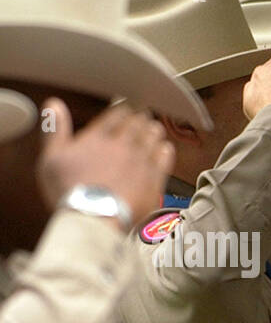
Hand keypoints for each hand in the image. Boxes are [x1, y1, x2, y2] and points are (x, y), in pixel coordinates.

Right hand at [36, 99, 173, 223]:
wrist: (95, 217)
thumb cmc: (71, 191)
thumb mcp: (52, 158)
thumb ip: (55, 130)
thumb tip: (54, 105)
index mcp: (98, 138)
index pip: (115, 114)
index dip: (122, 109)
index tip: (124, 109)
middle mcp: (123, 146)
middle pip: (137, 124)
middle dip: (140, 118)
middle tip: (143, 115)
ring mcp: (141, 163)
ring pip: (153, 138)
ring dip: (154, 131)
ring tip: (154, 128)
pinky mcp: (154, 180)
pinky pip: (165, 159)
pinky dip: (165, 151)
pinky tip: (165, 148)